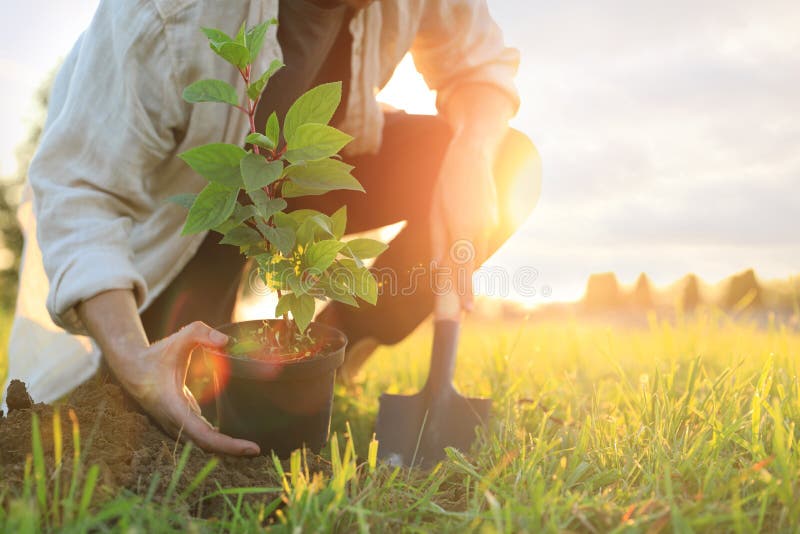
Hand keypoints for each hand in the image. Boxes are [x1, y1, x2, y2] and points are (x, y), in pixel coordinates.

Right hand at [77, 290, 259, 455]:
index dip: (229, 445)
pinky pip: (199, 437)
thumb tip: (226, 341)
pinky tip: (233, 441)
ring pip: (202, 445)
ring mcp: (176, 424)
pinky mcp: (180, 421)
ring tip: (250, 448)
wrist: (130, 368)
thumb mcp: (178, 339)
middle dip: (231, 451)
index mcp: (174, 408)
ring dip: (224, 448)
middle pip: (206, 447)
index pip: (204, 437)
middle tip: (257, 450)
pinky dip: (216, 441)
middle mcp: (174, 422)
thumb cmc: (155, 355)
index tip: (252, 448)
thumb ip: (200, 333)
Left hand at [431, 134, 498, 313]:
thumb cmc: (447, 182)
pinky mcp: (494, 218)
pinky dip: (472, 246)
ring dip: (467, 263)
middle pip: (472, 265)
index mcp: (462, 229)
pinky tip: (463, 234)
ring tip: (457, 268)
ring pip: (477, 253)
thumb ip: (438, 242)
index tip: (467, 310)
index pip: (462, 267)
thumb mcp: (435, 212)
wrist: (473, 154)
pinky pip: (481, 239)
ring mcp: (491, 224)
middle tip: (463, 306)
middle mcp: (480, 229)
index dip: (464, 290)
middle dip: (466, 283)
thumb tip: (437, 268)